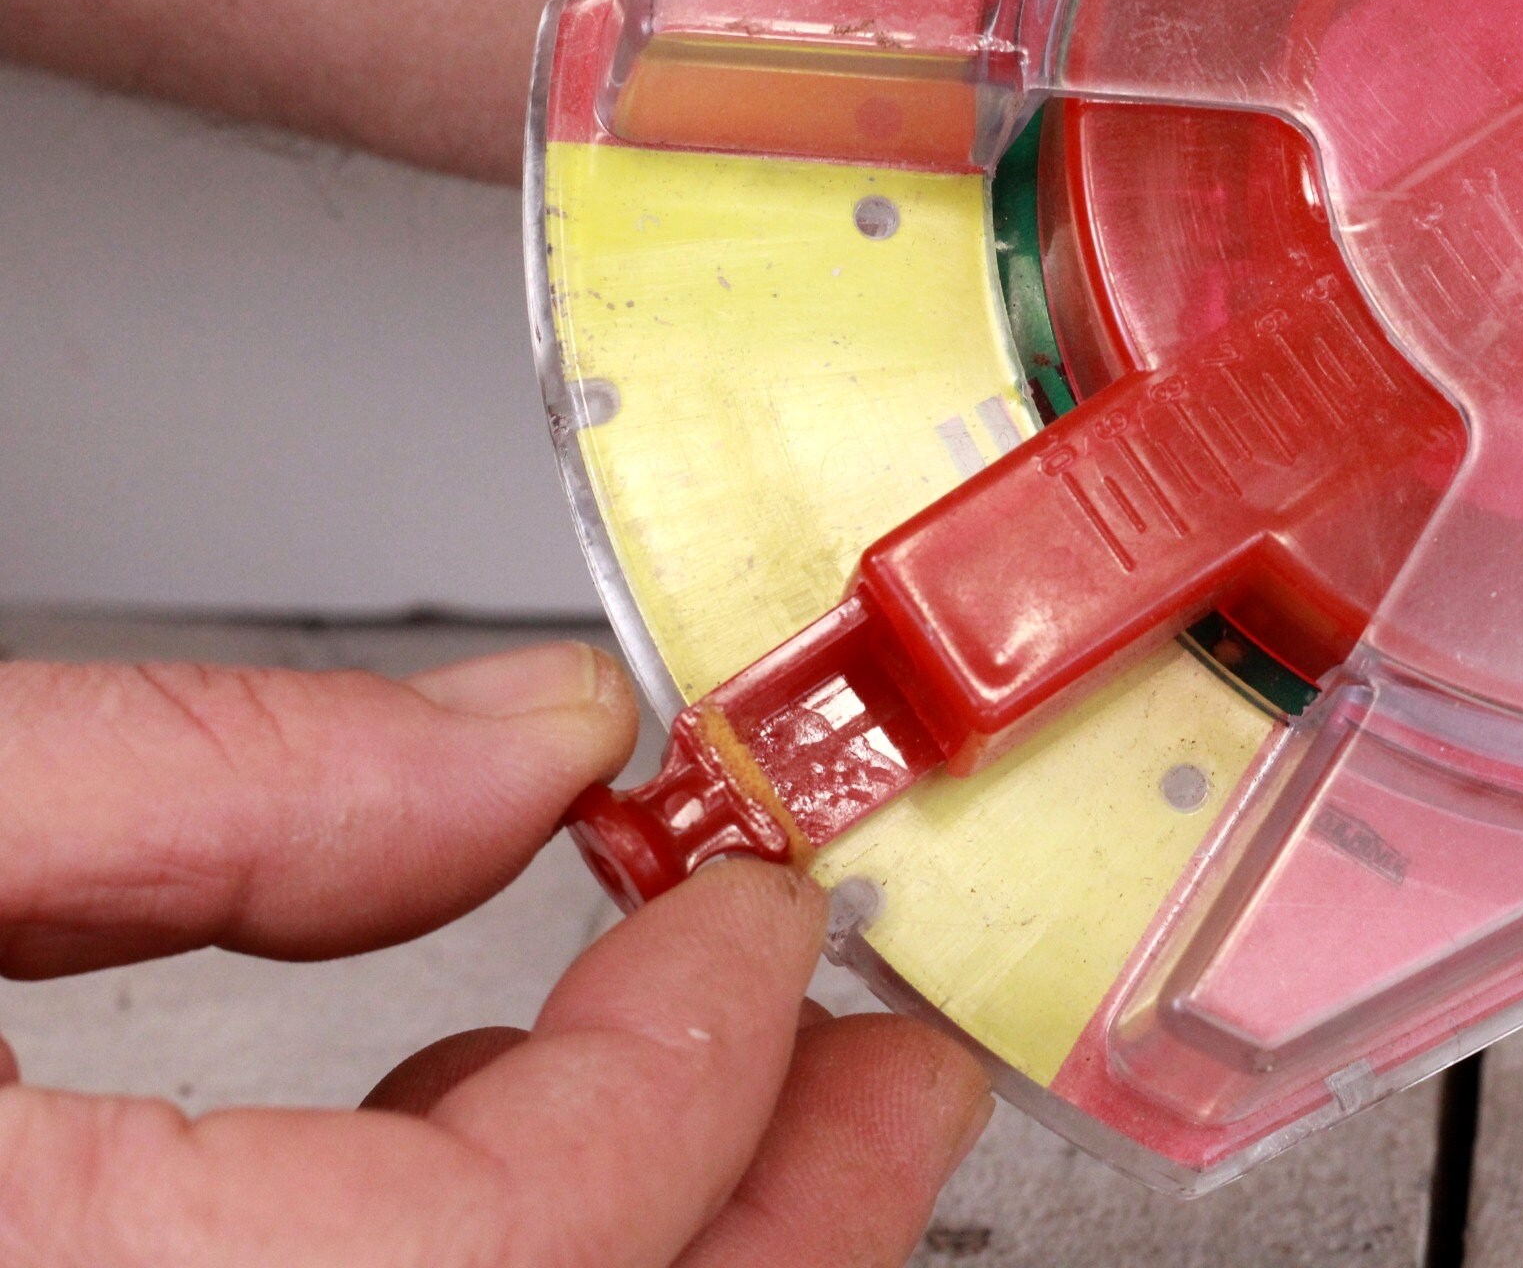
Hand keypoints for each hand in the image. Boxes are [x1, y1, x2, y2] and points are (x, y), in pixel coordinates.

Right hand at [0, 643, 991, 1265]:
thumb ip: (206, 778)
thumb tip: (531, 732)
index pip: (527, 1234)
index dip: (696, 1059)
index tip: (759, 913)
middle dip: (789, 1205)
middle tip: (891, 1075)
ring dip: (666, 1233)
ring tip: (707, 1076)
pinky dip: (507, 1260)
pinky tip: (463, 1147)